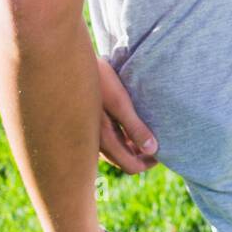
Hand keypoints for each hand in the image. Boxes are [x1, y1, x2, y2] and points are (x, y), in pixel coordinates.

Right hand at [96, 56, 158, 174]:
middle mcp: (96, 142)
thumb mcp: (120, 102)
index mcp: (105, 140)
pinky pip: (108, 138)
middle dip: (141, 155)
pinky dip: (122, 136)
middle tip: (159, 141)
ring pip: (115, 149)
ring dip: (131, 146)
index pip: (131, 166)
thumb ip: (135, 127)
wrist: (68, 65)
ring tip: (147, 130)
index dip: (149, 162)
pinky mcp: (88, 123)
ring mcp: (90, 134)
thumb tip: (153, 150)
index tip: (163, 151)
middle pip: (123, 159)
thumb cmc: (96, 80)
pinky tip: (129, 120)